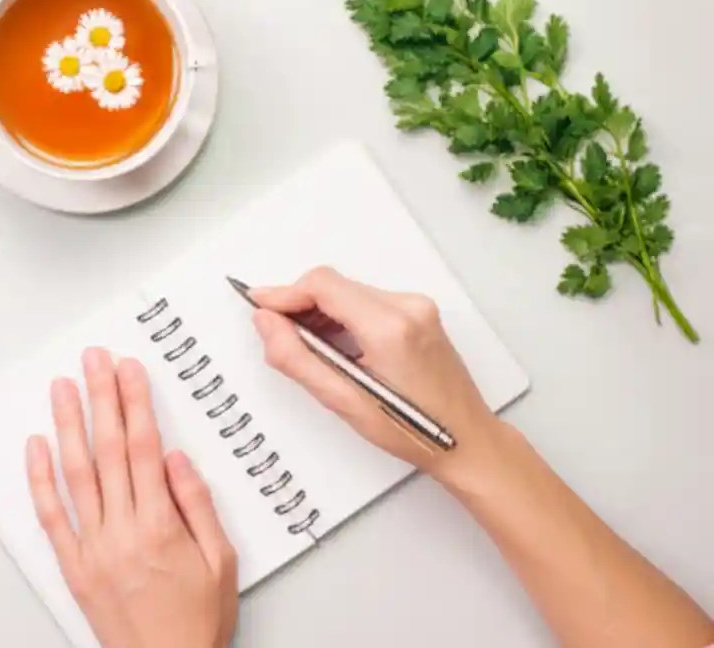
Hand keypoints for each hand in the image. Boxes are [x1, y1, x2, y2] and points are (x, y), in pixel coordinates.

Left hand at [26, 348, 237, 647]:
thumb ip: (197, 505)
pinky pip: (51, 516)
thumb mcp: (220, 560)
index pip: (143, 447)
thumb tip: (174, 458)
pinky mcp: (74, 566)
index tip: (128, 370)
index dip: (134, 402)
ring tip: (63, 388)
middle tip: (94, 361)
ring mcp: (93, 547)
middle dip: (101, 398)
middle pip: (108, 449)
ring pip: (76, 473)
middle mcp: (122, 531)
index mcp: (161, 526)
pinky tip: (36, 446)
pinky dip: (40, 479)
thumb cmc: (197, 622)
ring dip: (68, 425)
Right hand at [249, 267, 506, 486]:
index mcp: (390, 327)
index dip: (284, 293)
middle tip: (277, 334)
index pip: (324, 285)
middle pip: (334, 285)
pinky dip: (342, 316)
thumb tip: (266, 323)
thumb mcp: (344, 401)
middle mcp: (407, 306)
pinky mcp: (419, 313)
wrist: (467, 440)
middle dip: (299, 304)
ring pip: (349, 291)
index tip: (259, 305)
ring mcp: (417, 307)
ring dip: (320, 311)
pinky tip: (334, 346)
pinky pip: (366, 301)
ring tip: (307, 347)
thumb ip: (297, 358)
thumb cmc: (414, 430)